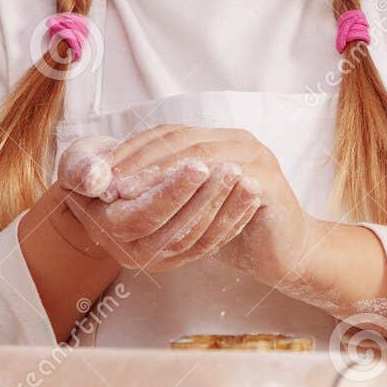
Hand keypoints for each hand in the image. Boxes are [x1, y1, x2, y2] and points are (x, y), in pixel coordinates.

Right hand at [55, 135, 260, 272]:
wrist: (102, 188)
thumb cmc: (89, 169)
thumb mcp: (77, 163)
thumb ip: (83, 169)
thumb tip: (96, 176)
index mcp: (108, 228)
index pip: (145, 215)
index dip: (172, 191)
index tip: (198, 164)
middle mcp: (134, 252)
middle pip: (176, 232)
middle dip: (206, 199)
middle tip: (232, 168)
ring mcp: (159, 257)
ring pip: (197, 240)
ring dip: (224, 209)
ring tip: (245, 178)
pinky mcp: (180, 255)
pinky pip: (210, 244)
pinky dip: (231, 221)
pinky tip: (249, 196)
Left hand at [101, 125, 315, 290]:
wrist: (284, 252)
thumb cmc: (236, 230)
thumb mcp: (194, 206)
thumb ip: (167, 190)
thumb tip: (114, 188)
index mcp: (218, 139)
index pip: (168, 134)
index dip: (133, 150)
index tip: (101, 171)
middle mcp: (236, 140)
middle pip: (179, 139)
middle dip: (140, 160)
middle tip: (108, 180)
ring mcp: (254, 156)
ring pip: (198, 155)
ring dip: (159, 173)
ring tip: (128, 191)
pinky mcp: (267, 181)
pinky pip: (224, 180)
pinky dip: (193, 191)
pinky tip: (169, 207)